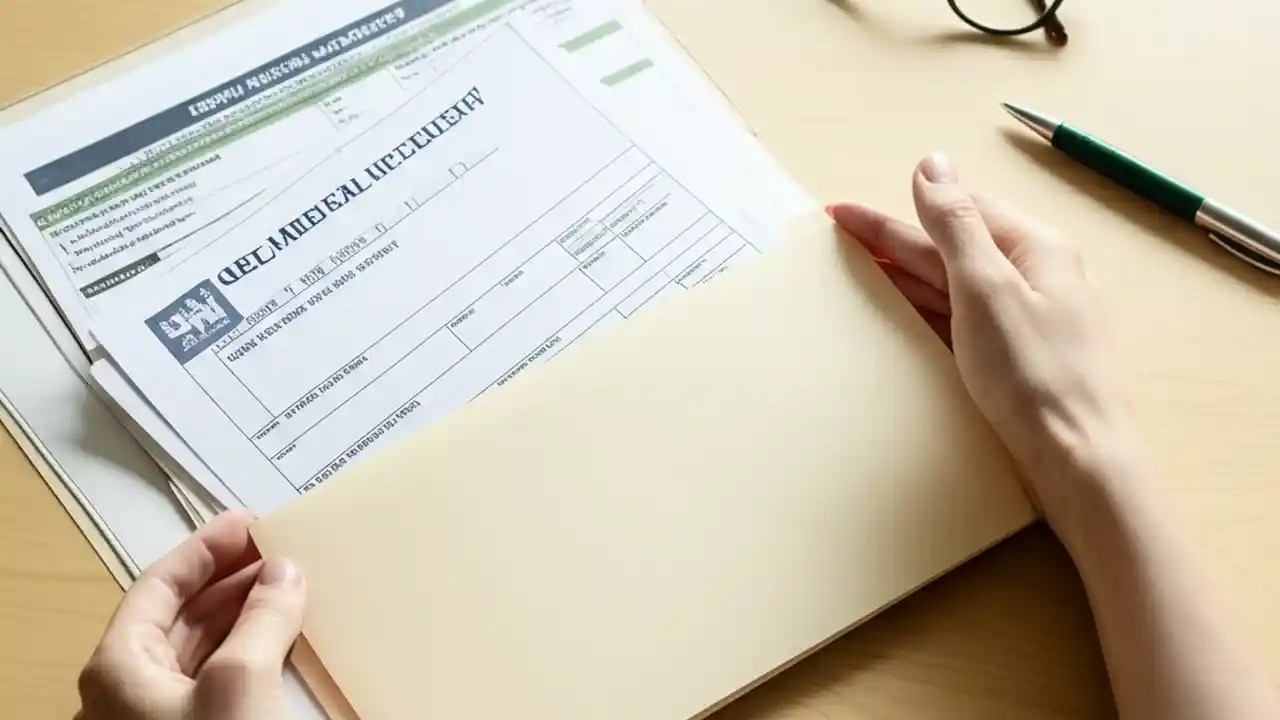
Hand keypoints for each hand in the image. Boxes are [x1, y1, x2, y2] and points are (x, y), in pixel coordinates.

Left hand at [77, 510, 306, 719]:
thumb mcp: (241, 681)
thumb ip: (263, 618)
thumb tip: (283, 569)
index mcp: (118, 668)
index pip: (158, 585)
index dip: (205, 549)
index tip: (250, 522)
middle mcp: (127, 691)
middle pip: (180, 617)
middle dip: (232, 580)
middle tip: (281, 553)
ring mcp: (156, 718)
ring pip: (201, 652)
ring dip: (245, 617)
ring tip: (291, 590)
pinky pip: (216, 684)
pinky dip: (248, 656)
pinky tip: (283, 644)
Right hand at [829, 153, 1140, 533]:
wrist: (1078, 461)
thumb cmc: (1036, 376)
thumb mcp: (987, 288)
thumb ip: (955, 225)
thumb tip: (932, 162)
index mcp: (1036, 249)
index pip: (959, 209)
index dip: (898, 208)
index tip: (846, 211)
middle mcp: (1033, 277)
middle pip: (950, 248)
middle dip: (892, 240)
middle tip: (836, 233)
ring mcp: (1023, 318)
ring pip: (951, 285)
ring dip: (903, 274)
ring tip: (853, 269)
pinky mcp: (1012, 357)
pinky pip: (957, 319)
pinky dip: (922, 310)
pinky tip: (895, 312)